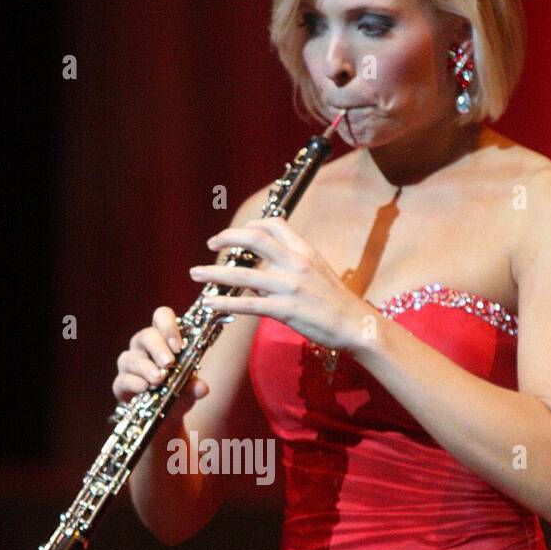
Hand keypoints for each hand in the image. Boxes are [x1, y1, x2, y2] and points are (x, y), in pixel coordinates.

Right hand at [112, 306, 209, 415]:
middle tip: (169, 363)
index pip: (161, 317)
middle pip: (146, 336)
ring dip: (146, 368)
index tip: (178, 345)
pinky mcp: (121, 384)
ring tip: (159, 379)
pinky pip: (122, 380)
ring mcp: (130, 364)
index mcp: (162, 338)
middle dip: (158, 348)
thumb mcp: (190, 388)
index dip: (168, 326)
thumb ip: (195, 385)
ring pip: (132, 358)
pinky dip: (133, 383)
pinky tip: (144, 388)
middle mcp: (144, 347)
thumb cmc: (177, 390)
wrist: (165, 414)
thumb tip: (202, 388)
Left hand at [189, 216, 367, 352]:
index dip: (252, 225)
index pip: (275, 225)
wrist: (356, 324)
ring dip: (214, 273)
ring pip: (242, 273)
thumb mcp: (318, 273)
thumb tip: (263, 274)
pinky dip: (225, 302)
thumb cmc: (336, 302)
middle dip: (227, 238)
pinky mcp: (285, 309)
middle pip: (254, 239)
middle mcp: (295, 263)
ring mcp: (289, 286)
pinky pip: (248, 304)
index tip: (238, 232)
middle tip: (211, 243)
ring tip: (195, 274)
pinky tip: (210, 304)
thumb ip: (292, 267)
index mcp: (305, 251)